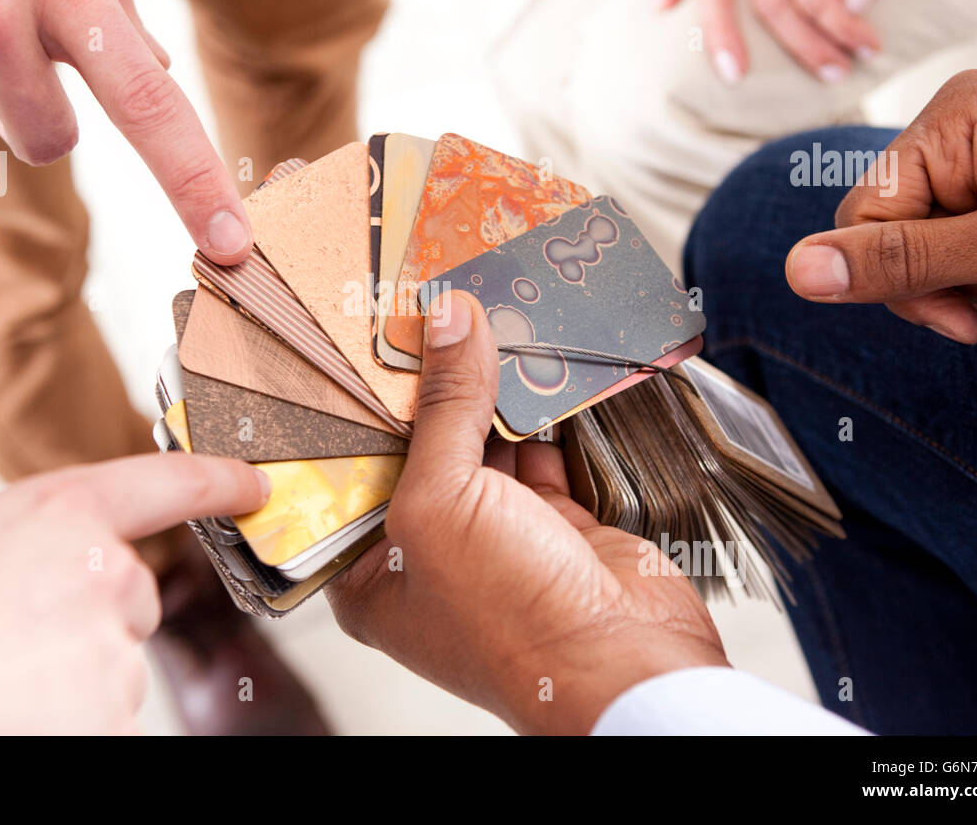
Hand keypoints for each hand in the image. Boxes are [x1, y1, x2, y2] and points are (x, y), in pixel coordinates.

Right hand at [0, 450, 268, 732]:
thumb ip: (15, 550)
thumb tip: (26, 578)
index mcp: (58, 511)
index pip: (165, 485)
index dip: (218, 482)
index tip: (254, 485)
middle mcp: (103, 571)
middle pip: (129, 599)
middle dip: (82, 621)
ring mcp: (111, 648)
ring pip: (109, 667)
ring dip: (63, 680)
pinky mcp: (109, 719)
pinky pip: (100, 721)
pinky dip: (61, 725)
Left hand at [326, 292, 727, 734]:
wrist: (626, 665)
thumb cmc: (511, 620)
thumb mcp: (446, 502)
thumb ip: (445, 408)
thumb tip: (448, 324)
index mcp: (371, 573)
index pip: (350, 471)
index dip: (355, 405)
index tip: (362, 336)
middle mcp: (427, 554)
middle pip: (416, 450)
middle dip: (424, 387)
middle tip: (423, 311)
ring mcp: (492, 538)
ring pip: (479, 444)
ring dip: (484, 389)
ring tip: (478, 319)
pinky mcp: (550, 522)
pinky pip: (534, 450)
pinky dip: (536, 410)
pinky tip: (529, 362)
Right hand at [785, 69, 976, 342]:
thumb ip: (903, 259)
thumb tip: (797, 272)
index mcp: (956, 117)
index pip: (865, 214)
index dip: (897, 276)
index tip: (962, 317)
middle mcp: (963, 134)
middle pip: (892, 236)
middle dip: (944, 284)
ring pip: (929, 255)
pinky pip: (965, 257)